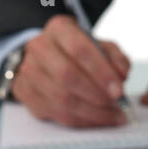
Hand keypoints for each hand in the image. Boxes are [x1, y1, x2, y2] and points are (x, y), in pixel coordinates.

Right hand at [11, 14, 131, 127]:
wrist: (44, 56)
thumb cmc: (75, 50)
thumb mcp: (98, 44)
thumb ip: (114, 56)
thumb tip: (122, 75)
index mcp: (59, 28)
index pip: (80, 50)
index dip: (101, 72)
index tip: (119, 90)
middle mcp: (39, 48)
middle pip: (68, 76)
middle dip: (97, 94)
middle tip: (117, 104)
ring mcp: (28, 72)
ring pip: (61, 99)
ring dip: (92, 111)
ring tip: (113, 115)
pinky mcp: (25, 94)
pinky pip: (56, 114)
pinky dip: (81, 120)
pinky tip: (98, 119)